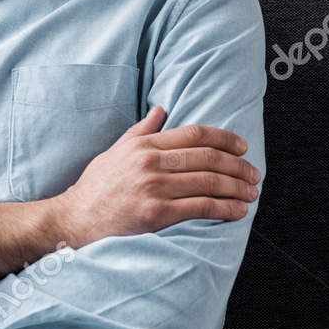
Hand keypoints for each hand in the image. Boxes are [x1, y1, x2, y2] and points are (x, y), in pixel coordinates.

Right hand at [49, 105, 260, 248]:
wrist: (75, 219)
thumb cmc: (97, 187)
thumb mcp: (116, 151)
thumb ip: (142, 130)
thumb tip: (161, 109)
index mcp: (144, 144)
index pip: (195, 134)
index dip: (224, 139)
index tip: (243, 147)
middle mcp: (150, 162)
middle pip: (208, 157)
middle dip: (238, 166)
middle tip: (254, 173)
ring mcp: (154, 187)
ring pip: (209, 182)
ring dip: (236, 187)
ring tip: (251, 192)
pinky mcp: (156, 213)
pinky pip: (200, 207)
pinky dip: (224, 208)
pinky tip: (238, 211)